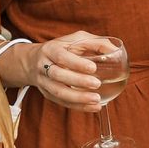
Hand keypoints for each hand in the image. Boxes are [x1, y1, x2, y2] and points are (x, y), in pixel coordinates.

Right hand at [0, 31, 115, 112]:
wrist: (33, 61)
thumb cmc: (62, 48)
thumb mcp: (75, 39)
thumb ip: (95, 42)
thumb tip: (115, 50)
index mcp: (50, 49)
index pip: (61, 56)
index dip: (76, 63)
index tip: (93, 68)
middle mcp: (43, 66)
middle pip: (58, 75)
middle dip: (78, 81)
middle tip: (97, 84)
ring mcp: (43, 82)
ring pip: (58, 92)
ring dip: (78, 98)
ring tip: (96, 100)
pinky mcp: (47, 94)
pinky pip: (61, 102)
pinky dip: (78, 107)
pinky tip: (93, 107)